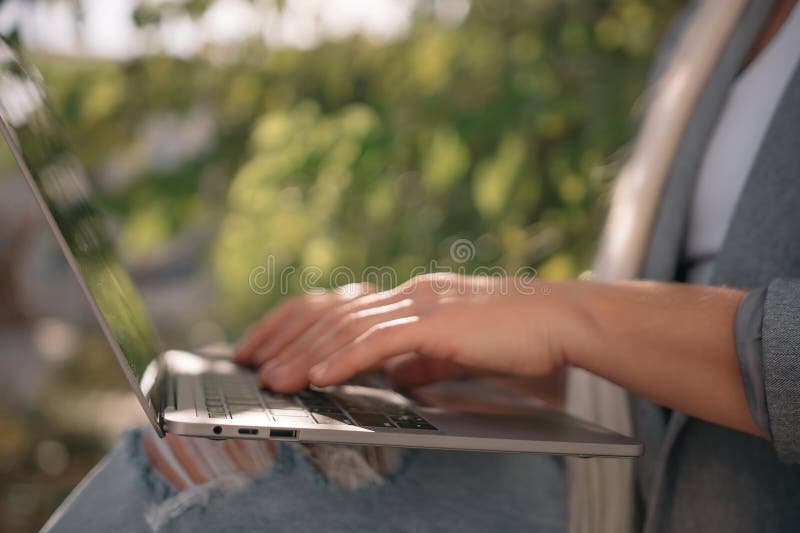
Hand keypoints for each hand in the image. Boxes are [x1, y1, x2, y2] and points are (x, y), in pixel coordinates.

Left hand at [235, 273, 564, 392]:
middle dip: (284, 340)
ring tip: (272, 379)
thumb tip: (392, 376)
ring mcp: (421, 304)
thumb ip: (420, 360)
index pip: (337, 307)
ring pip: (348, 327)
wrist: (560, 320)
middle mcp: (407, 294)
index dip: (295, 325)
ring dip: (306, 355)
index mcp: (408, 298)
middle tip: (247, 363)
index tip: (264, 347)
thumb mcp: (453, 350)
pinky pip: (382, 341)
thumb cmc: (513, 335)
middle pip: (331, 314)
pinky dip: (346, 358)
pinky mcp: (439, 322)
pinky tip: (320, 375)